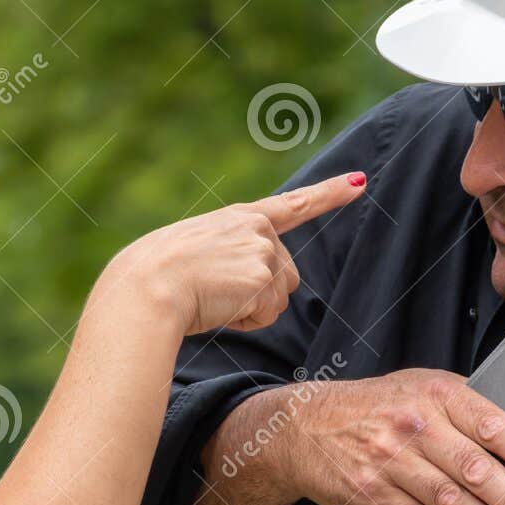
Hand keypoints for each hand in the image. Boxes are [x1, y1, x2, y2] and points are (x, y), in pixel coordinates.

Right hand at [105, 173, 366, 335]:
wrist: (145, 287)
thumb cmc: (154, 274)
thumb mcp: (194, 249)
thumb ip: (229, 253)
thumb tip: (254, 284)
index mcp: (239, 217)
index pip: (293, 203)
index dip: (330, 193)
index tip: (359, 182)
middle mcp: (257, 229)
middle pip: (285, 276)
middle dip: (259, 293)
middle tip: (214, 290)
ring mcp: (263, 252)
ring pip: (277, 299)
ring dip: (248, 309)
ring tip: (210, 297)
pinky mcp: (263, 280)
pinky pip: (265, 316)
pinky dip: (243, 322)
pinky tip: (217, 307)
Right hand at [249, 369, 504, 504]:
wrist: (305, 426)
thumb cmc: (377, 406)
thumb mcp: (420, 387)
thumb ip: (466, 407)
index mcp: (434, 395)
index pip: (484, 421)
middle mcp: (413, 427)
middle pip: (471, 467)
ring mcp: (390, 463)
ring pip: (449, 500)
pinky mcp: (374, 495)